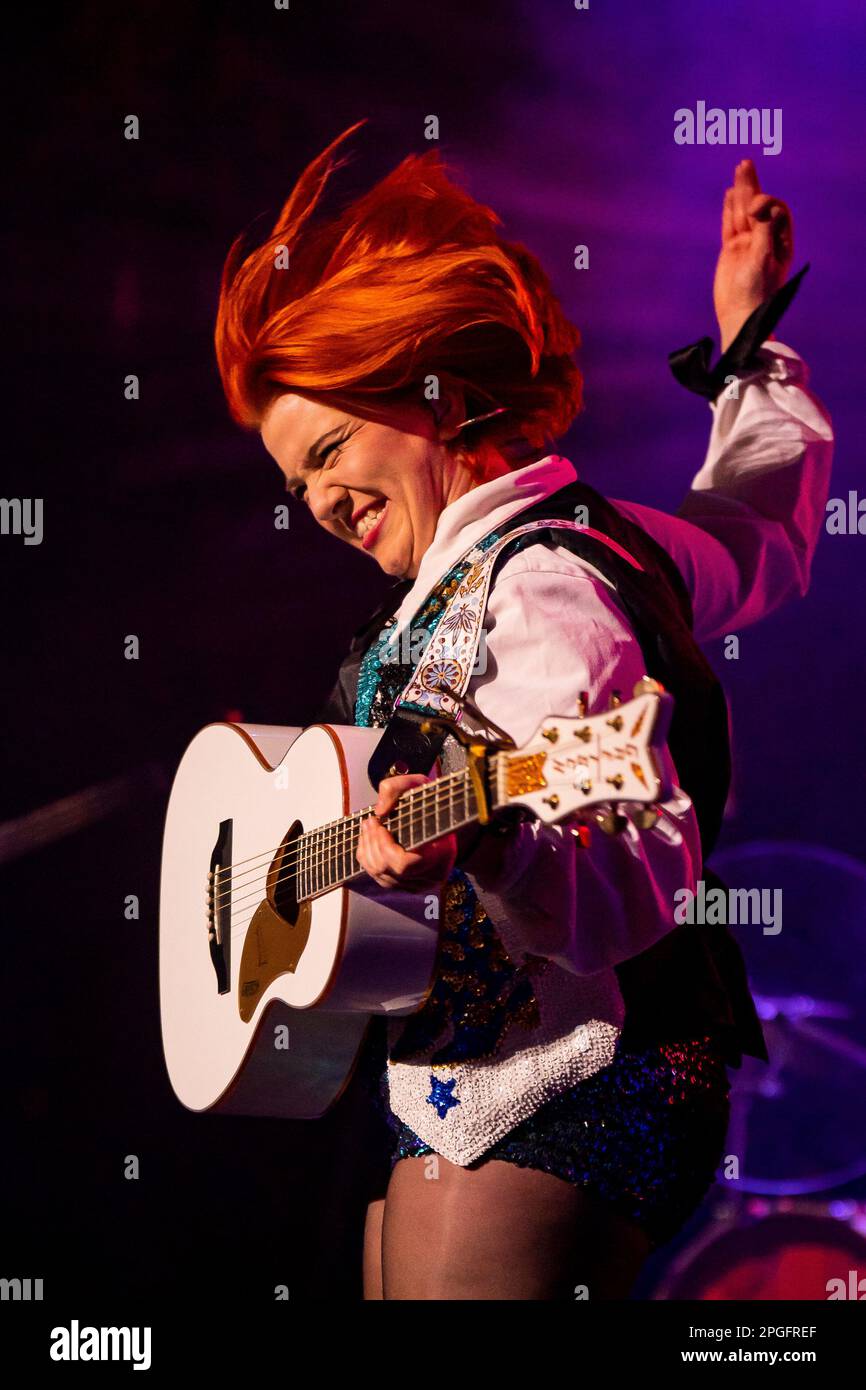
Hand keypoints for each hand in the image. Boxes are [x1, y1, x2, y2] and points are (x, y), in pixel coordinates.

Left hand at [355, 772, 457, 892]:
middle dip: (371, 843)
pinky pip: (380, 879)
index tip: (378, 822)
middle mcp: (430, 877)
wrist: (448, 820)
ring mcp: (419, 886)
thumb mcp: (418, 784)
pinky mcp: (408, 887)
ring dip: (367, 850)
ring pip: (380, 876)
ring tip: (367, 828)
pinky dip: (368, 860)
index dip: (383, 845)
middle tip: (369, 822)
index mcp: (440, 856)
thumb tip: (379, 812)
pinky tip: (369, 842)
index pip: (402, 863)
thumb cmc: (433, 802)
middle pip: (387, 869)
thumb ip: (395, 788)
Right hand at [713, 159, 793, 351]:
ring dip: (741, 191)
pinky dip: (729, 208)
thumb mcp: (762, 260)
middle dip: (753, 185)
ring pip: (742, 211)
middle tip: (745, 163)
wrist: (740, 317)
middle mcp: (764, 239)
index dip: (766, 203)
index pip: (776, 211)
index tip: (754, 210)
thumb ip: (763, 232)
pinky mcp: (731, 250)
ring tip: (740, 169)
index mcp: (780, 241)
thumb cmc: (756, 293)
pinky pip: (730, 224)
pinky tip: (729, 194)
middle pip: (760, 205)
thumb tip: (762, 207)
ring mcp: (747, 244)